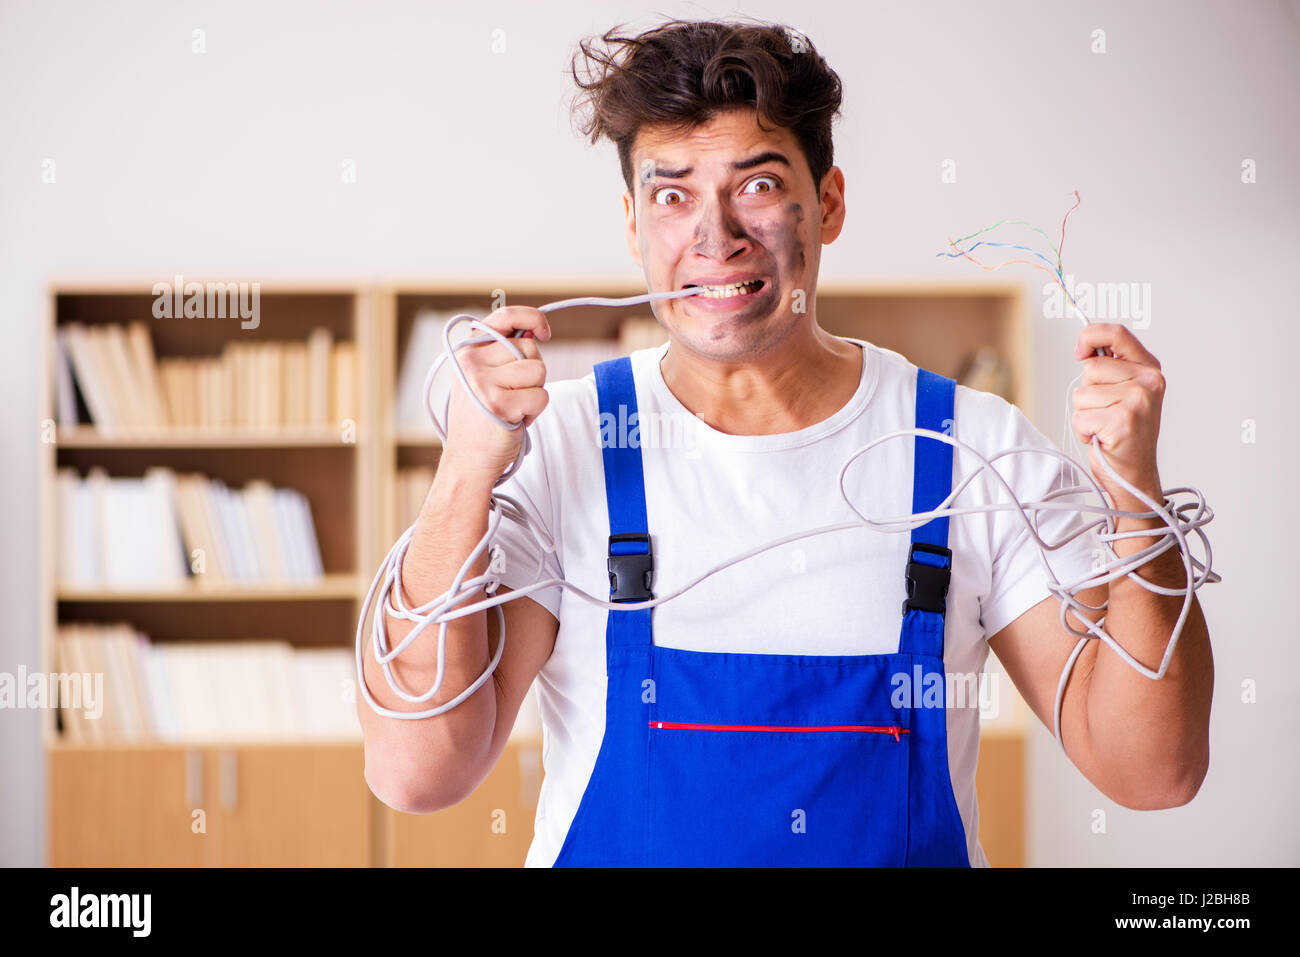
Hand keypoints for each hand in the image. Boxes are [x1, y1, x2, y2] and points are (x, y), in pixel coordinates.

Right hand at [442, 305, 551, 481]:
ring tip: (514, 408)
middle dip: (532, 373)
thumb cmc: (482, 419)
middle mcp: (472, 362)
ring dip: (535, 393)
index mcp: (468, 351)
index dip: (532, 317)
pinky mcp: (500, 404)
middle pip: (530, 348)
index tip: (545, 332)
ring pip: (539, 371)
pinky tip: (515, 420)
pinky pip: (541, 395)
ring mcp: (484, 382)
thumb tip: (535, 332)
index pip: (505, 316)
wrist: (468, 460)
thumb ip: (503, 353)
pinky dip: (535, 411)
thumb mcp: (483, 378)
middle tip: (513, 395)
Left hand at [1070, 323, 1165, 511]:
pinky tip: (1102, 438)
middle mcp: (1149, 382)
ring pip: (1082, 394)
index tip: (1080, 351)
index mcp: (1150, 369)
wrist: (1134, 476)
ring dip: (1085, 414)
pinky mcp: (1122, 421)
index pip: (1117, 334)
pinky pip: (1080, 416)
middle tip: (1106, 412)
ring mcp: (1138, 402)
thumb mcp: (1123, 393)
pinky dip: (1083, 431)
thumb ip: (1110, 368)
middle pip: (1091, 369)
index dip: (1090, 336)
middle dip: (1088, 393)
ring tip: (1105, 426)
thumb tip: (1084, 348)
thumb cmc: (1124, 435)